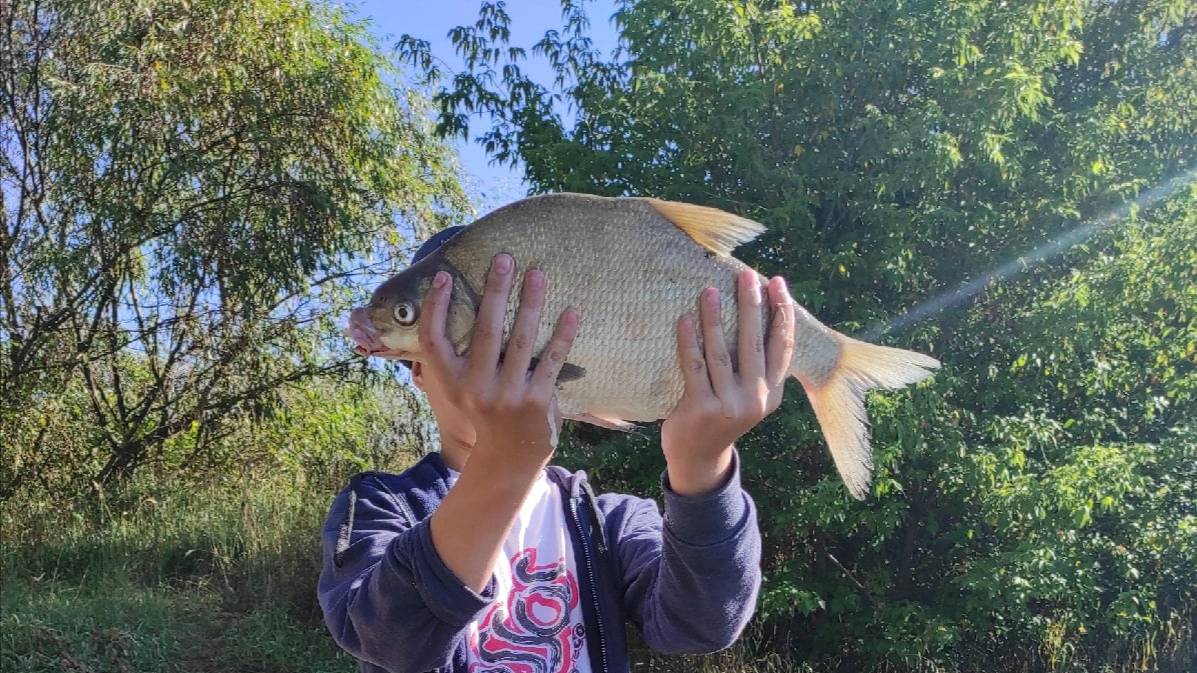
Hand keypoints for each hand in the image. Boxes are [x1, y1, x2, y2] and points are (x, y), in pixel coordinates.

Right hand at [417, 253, 579, 475]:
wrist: (508, 460)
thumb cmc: (484, 415)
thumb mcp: (460, 391)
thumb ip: (457, 358)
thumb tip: (452, 308)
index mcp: (452, 383)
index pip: (434, 340)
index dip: (435, 307)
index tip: (443, 276)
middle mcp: (476, 388)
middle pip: (485, 330)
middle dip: (495, 292)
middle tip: (504, 258)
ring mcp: (508, 396)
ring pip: (521, 340)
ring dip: (530, 303)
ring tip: (538, 274)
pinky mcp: (537, 402)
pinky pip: (551, 361)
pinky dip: (562, 335)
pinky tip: (571, 312)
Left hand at [661, 270, 795, 494]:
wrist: (698, 457)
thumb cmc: (722, 414)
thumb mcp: (750, 395)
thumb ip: (757, 366)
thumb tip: (756, 313)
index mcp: (772, 393)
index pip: (783, 346)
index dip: (782, 313)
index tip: (777, 283)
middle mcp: (754, 399)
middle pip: (754, 344)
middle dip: (751, 307)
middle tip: (747, 276)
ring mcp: (727, 405)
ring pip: (720, 352)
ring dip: (714, 318)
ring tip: (709, 290)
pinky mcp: (701, 409)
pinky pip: (693, 366)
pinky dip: (688, 340)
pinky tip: (685, 319)